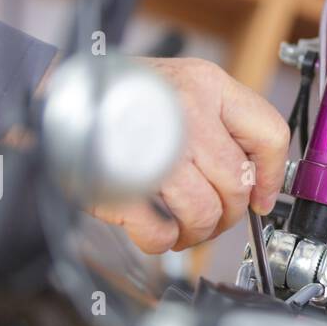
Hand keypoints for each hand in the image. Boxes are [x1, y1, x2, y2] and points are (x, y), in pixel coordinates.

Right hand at [91, 57, 289, 253]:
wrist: (55, 98)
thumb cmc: (122, 96)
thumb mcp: (184, 87)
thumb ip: (222, 123)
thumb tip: (255, 181)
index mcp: (207, 84)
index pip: (269, 133)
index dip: (271, 176)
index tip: (261, 197)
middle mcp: (186, 112)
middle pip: (237, 184)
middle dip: (229, 213)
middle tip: (212, 217)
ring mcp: (153, 148)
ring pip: (204, 213)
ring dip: (197, 231)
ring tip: (182, 224)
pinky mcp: (120, 184)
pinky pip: (160, 232)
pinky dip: (162, 241)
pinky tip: (156, 228)